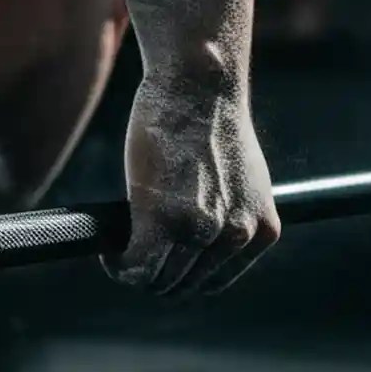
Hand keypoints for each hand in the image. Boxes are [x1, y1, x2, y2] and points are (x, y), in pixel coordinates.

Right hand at [103, 82, 279, 295]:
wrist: (200, 86)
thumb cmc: (213, 123)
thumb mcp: (241, 180)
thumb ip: (229, 216)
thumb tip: (196, 244)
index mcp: (262, 231)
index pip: (213, 281)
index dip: (181, 275)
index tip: (160, 259)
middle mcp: (237, 237)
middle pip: (183, 285)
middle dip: (154, 274)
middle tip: (132, 251)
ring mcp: (201, 231)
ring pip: (157, 280)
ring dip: (133, 272)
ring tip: (119, 250)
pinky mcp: (163, 219)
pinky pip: (134, 265)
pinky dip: (118, 265)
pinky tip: (109, 250)